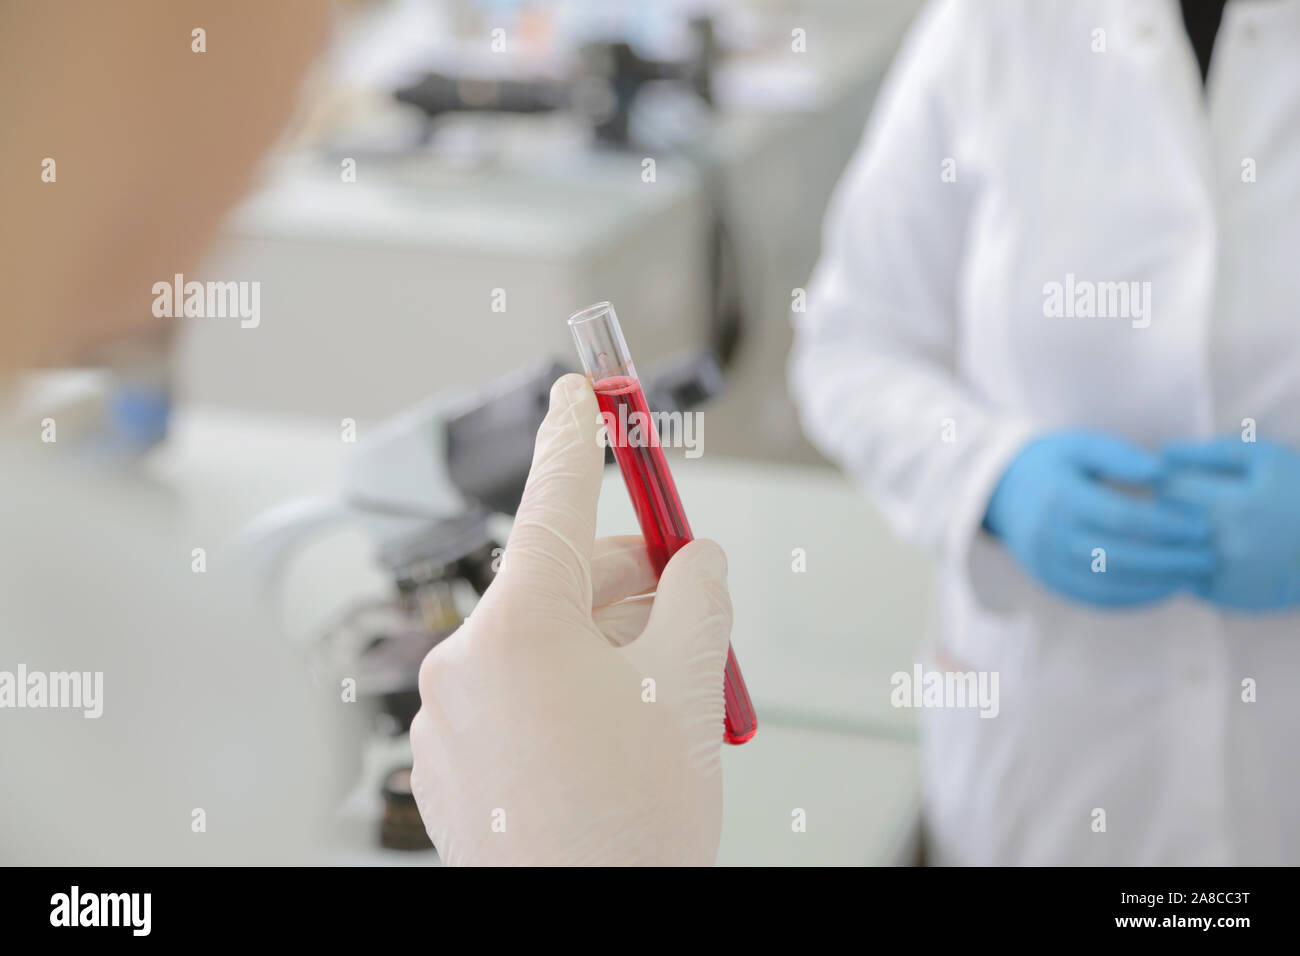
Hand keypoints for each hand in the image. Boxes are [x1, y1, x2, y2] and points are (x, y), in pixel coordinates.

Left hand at [408, 374, 731, 865]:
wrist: (593, 933)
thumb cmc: (635, 823)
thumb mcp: (691, 683)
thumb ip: (696, 594)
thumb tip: (692, 561)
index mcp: (517, 628)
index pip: (554, 500)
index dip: (580, 437)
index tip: (581, 392)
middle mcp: (465, 662)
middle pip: (559, 579)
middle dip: (628, 583)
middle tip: (689, 609)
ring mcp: (450, 719)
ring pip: (541, 641)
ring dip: (607, 645)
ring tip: (662, 701)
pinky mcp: (453, 763)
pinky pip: (515, 695)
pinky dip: (569, 693)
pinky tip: (615, 738)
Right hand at [983, 431, 1214, 606]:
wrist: (1000, 491)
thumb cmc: (1052, 463)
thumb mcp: (1081, 446)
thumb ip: (1120, 456)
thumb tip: (1162, 472)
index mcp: (1059, 497)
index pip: (1120, 517)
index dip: (1165, 525)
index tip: (1201, 526)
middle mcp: (1050, 535)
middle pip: (1118, 556)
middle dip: (1169, 561)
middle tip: (1209, 558)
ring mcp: (1047, 563)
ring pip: (1108, 584)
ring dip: (1156, 585)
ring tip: (1193, 577)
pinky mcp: (1050, 581)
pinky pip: (1095, 598)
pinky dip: (1133, 598)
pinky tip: (1163, 589)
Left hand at [1160, 437, 1299, 610]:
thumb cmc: (1297, 492)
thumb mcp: (1267, 460)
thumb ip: (1215, 453)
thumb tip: (1164, 453)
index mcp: (1235, 508)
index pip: (1170, 487)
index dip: (1174, 477)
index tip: (1188, 475)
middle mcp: (1226, 547)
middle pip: (1163, 519)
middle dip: (1171, 504)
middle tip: (1191, 497)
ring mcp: (1223, 575)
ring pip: (1166, 547)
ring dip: (1172, 531)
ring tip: (1198, 518)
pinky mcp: (1221, 595)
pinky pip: (1180, 571)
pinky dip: (1184, 556)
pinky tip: (1210, 542)